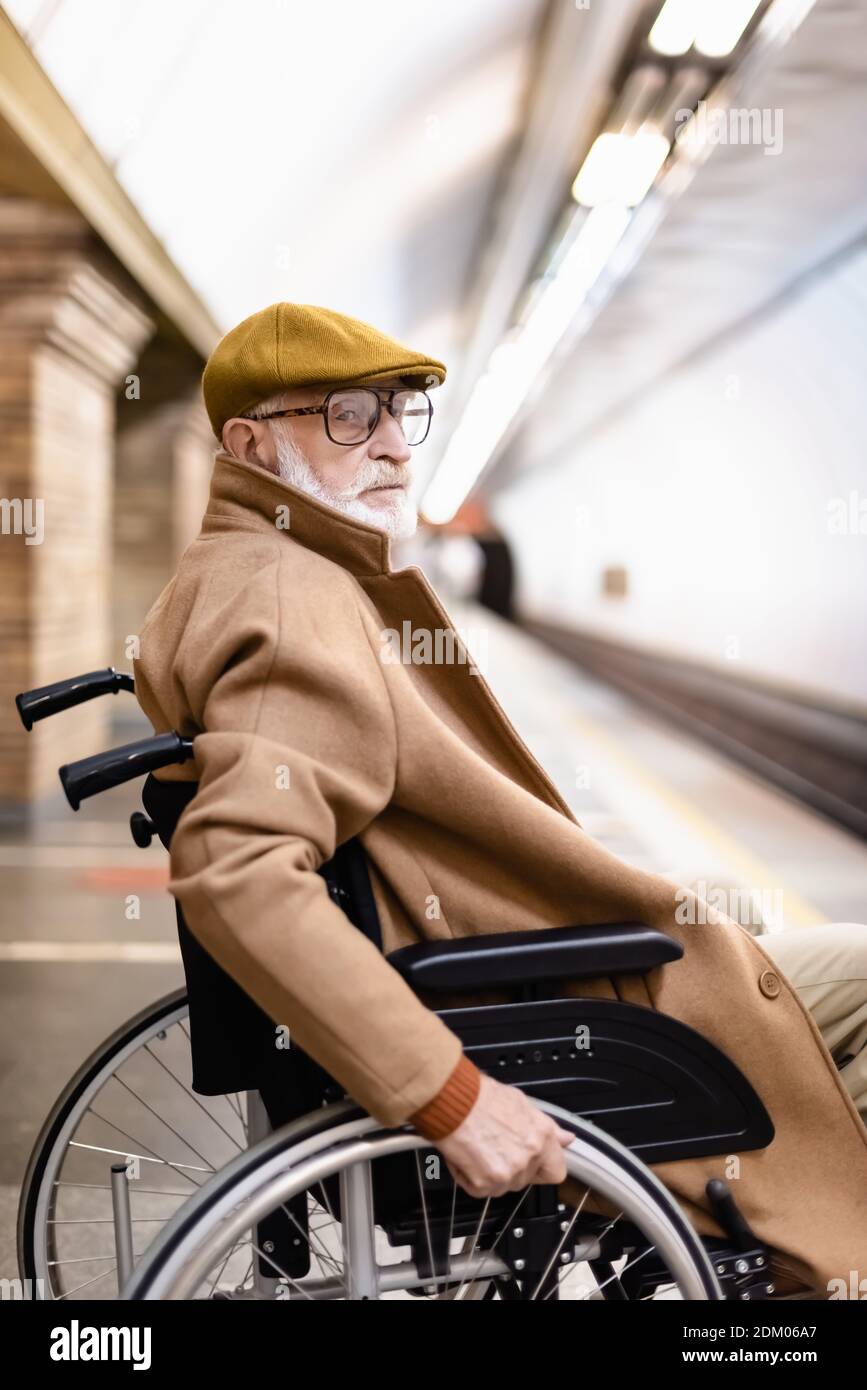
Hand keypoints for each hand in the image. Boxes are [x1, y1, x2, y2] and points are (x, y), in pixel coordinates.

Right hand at [435, 1073, 573, 1198]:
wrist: (451, 1100)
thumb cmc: (480, 1097)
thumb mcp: (521, 1103)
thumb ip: (546, 1127)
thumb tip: (566, 1138)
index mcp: (541, 1137)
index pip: (556, 1171)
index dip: (543, 1168)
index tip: (534, 1163)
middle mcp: (529, 1157)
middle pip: (525, 1179)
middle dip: (512, 1167)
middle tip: (495, 1146)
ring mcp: (508, 1173)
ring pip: (504, 1186)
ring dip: (491, 1173)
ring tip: (479, 1146)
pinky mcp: (485, 1184)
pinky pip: (480, 1190)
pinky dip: (471, 1177)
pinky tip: (467, 1155)